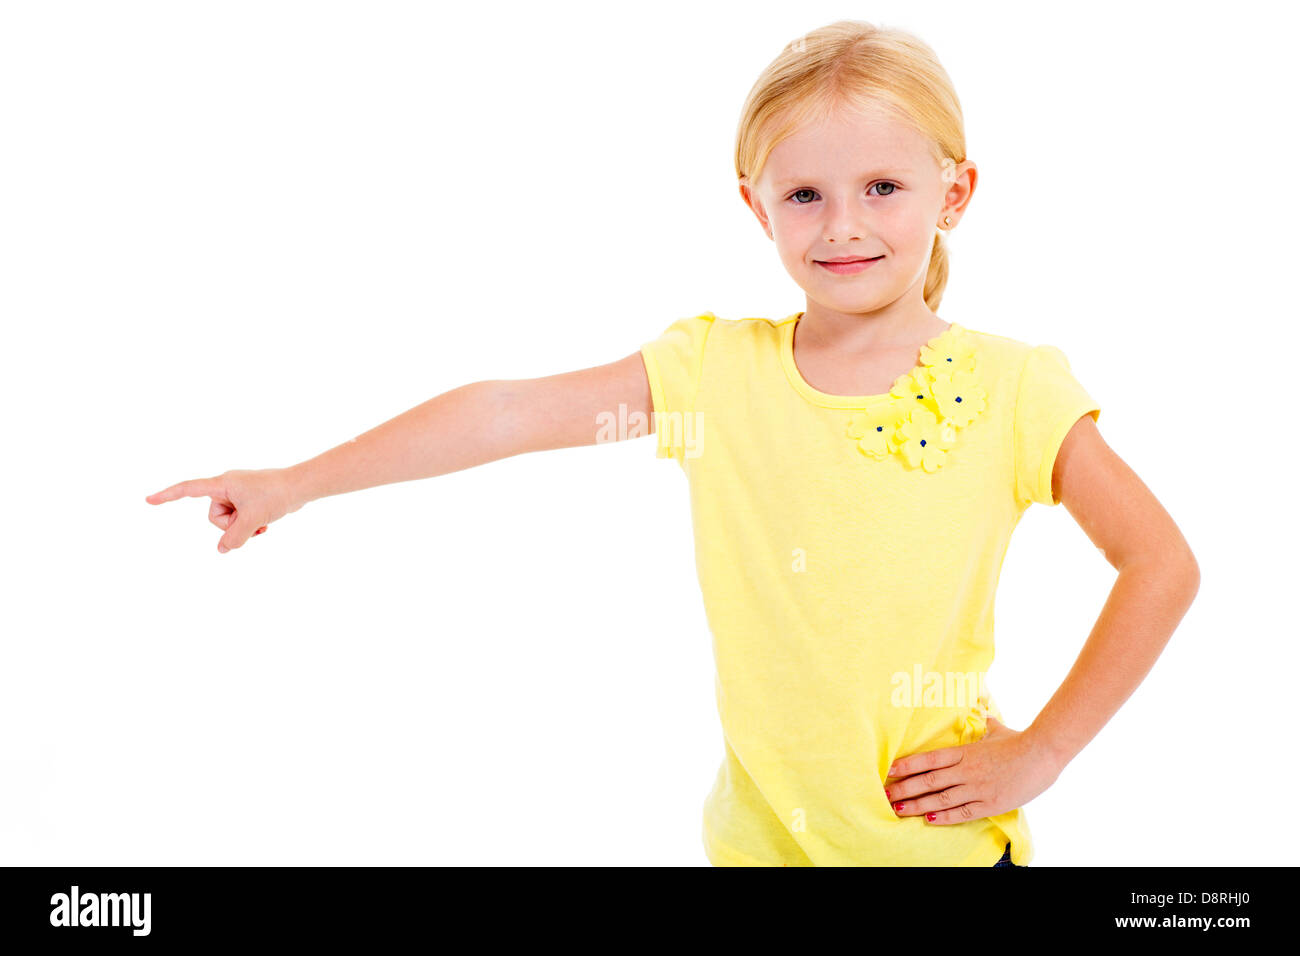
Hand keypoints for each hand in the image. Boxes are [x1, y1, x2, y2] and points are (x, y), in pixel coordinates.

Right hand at [145, 468, 302, 553]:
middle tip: (252, 519)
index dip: (167, 496)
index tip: (148, 500)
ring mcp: (238, 494)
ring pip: (228, 521)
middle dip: (230, 525)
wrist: (301, 486)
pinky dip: (250, 525)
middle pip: (214, 516)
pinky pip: (240, 520)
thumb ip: (233, 538)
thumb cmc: (276, 495)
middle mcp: (227, 486)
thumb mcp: (252, 520)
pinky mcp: (248, 500)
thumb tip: (222, 549)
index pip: (189, 489)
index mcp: (223, 483)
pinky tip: (265, 524)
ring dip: (243, 527)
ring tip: (261, 521)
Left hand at [882, 717, 1062, 824]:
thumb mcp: (995, 729)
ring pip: (940, 799)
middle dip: (904, 788)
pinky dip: (944, 816)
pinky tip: (929, 818)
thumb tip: (980, 707)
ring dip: (917, 804)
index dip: (907, 765)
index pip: (928, 759)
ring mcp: (977, 789)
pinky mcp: (990, 804)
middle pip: (928, 780)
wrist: (1043, 754)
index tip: (889, 770)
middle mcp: (966, 771)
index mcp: (964, 752)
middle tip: (884, 794)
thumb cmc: (1018, 740)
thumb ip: (983, 723)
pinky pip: (962, 812)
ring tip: (898, 808)